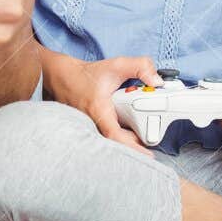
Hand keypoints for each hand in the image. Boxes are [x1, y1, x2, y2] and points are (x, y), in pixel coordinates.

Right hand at [45, 51, 163, 152]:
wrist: (64, 77)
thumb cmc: (87, 74)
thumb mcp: (117, 65)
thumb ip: (141, 67)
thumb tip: (157, 82)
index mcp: (99, 111)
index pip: (115, 135)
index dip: (133, 147)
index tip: (149, 155)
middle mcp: (94, 124)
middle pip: (119, 143)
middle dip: (137, 141)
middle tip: (151, 134)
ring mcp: (92, 130)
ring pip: (114, 142)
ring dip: (129, 138)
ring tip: (141, 128)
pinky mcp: (93, 131)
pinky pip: (109, 138)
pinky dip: (122, 135)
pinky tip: (129, 126)